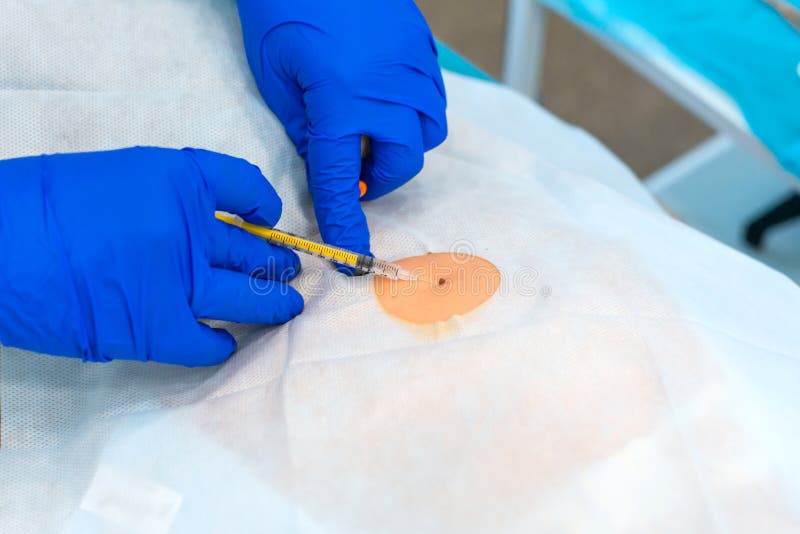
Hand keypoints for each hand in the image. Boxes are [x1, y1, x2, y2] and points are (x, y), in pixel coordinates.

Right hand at [0, 147, 302, 365]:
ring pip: (250, 296)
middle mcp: (190, 228)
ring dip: (275, 302)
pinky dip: (223, 344)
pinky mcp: (157, 328)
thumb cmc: (38, 205)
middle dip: (277, 259)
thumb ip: (162, 198)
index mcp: (178, 179)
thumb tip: (194, 224)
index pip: (246, 185)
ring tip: (289, 305)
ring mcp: (179, 281)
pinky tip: (226, 342)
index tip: (268, 216)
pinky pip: (208, 343)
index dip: (265, 202)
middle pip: (254, 247)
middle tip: (290, 268)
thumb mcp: (113, 177)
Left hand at [238, 0, 447, 258]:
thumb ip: (304, 127)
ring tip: (371, 130)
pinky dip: (413, 112)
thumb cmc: (281, 7)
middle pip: (403, 162)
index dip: (347, 224)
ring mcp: (414, 68)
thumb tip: (327, 161)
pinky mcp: (424, 47)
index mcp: (342, 104)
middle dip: (381, 176)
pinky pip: (432, 97)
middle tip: (353, 169)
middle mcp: (389, 93)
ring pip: (427, 132)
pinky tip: (385, 96)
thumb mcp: (276, 76)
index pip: (345, 182)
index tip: (352, 258)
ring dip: (401, 144)